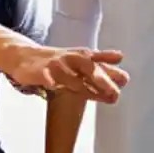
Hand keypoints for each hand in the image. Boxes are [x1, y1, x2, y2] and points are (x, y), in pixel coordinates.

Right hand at [8, 46, 129, 102]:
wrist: (27, 56)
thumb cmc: (60, 62)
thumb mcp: (82, 63)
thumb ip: (103, 70)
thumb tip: (126, 78)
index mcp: (84, 57)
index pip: (101, 64)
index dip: (112, 72)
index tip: (125, 80)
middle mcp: (72, 59)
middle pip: (89, 68)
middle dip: (102, 79)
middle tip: (114, 93)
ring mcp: (56, 65)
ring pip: (70, 77)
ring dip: (82, 87)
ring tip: (94, 96)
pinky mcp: (40, 71)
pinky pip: (45, 76)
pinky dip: (49, 80)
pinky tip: (52, 84)